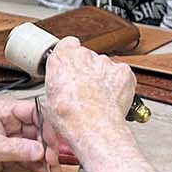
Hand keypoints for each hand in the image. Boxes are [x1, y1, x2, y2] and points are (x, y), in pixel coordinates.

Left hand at [0, 97, 49, 171]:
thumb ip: (16, 148)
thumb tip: (40, 150)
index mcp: (4, 111)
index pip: (34, 111)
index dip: (46, 126)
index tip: (51, 143)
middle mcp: (11, 122)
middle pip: (39, 130)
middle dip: (48, 147)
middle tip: (53, 161)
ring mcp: (12, 138)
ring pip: (37, 145)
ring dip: (46, 159)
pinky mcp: (11, 152)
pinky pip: (30, 157)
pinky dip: (38, 166)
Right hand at [43, 37, 137, 153]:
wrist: (93, 125)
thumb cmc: (70, 117)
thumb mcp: (48, 102)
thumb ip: (56, 87)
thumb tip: (58, 95)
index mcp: (62, 59)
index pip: (67, 45)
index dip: (71, 57)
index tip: (71, 69)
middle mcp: (84, 55)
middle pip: (87, 57)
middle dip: (88, 71)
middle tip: (86, 91)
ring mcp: (105, 62)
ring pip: (105, 67)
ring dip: (103, 79)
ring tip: (99, 100)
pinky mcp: (123, 71)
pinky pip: (121, 75)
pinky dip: (119, 85)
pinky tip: (112, 99)